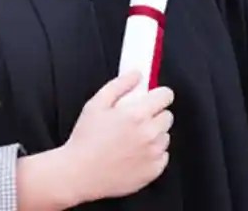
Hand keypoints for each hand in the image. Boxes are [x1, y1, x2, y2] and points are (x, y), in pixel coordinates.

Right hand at [61, 70, 173, 202]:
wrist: (80, 173)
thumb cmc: (86, 139)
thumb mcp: (95, 104)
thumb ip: (119, 85)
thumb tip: (136, 75)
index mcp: (137, 115)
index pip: (165, 96)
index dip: (157, 94)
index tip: (151, 97)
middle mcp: (150, 134)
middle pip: (167, 116)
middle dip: (153, 115)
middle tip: (134, 120)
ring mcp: (154, 154)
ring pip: (164, 136)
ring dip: (153, 134)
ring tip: (130, 139)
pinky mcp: (154, 170)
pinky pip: (162, 155)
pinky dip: (151, 153)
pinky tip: (132, 153)